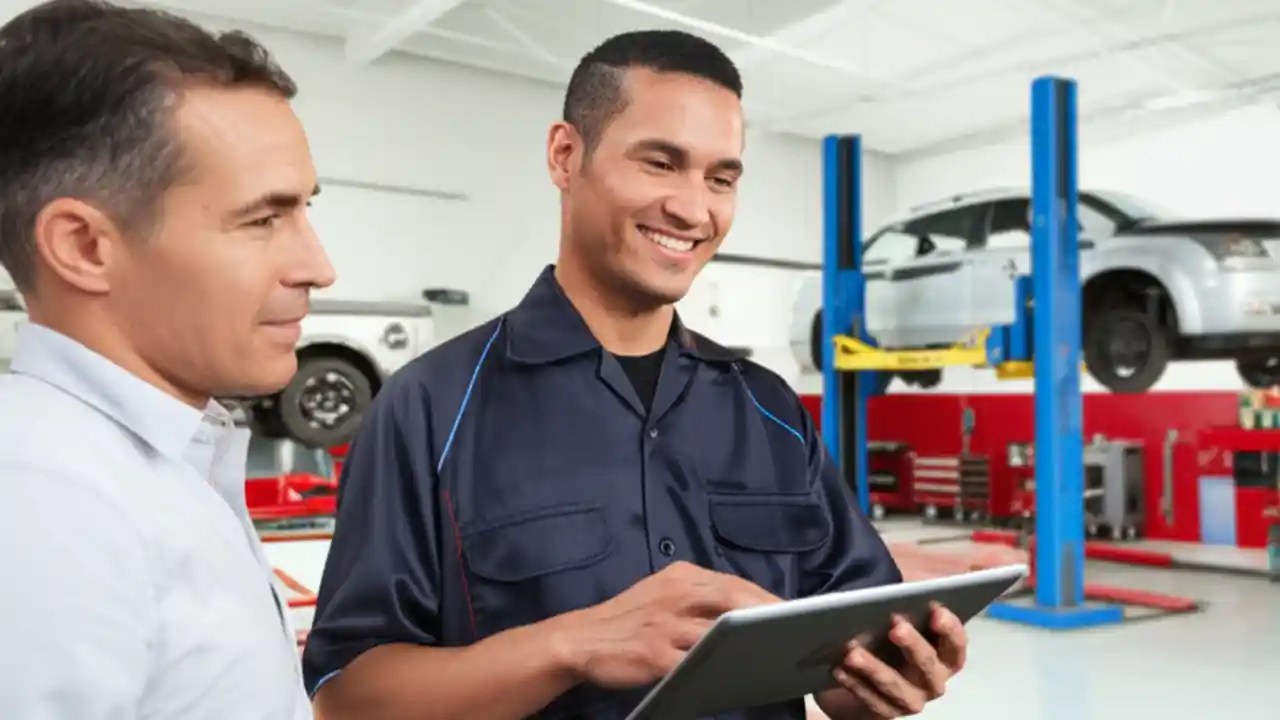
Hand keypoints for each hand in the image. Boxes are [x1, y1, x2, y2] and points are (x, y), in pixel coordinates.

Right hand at [557, 561, 778, 689]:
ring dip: (751, 640)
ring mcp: (664, 623)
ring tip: (779, 652)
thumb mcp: (662, 595)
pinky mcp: (654, 653)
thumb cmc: (629, 620)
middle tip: (801, 630)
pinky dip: (720, 666)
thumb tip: (746, 612)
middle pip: (733, 598)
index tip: (797, 611)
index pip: (733, 583)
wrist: (579, 639)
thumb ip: (698, 599)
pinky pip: (694, 660)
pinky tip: (740, 675)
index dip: (767, 598)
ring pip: (719, 629)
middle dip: (769, 613)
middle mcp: (675, 593)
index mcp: (680, 576)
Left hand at [823, 603, 966, 717]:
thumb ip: (908, 596)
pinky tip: (839, 669)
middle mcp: (933, 680)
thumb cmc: (887, 631)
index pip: (956, 644)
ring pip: (897, 686)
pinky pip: (872, 701)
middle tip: (896, 628)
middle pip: (929, 665)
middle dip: (914, 645)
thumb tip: (904, 588)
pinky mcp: (886, 711)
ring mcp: (911, 700)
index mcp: (944, 655)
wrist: (865, 668)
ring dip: (874, 669)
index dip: (950, 629)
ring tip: (853, 653)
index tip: (936, 610)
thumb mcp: (900, 609)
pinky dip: (855, 684)